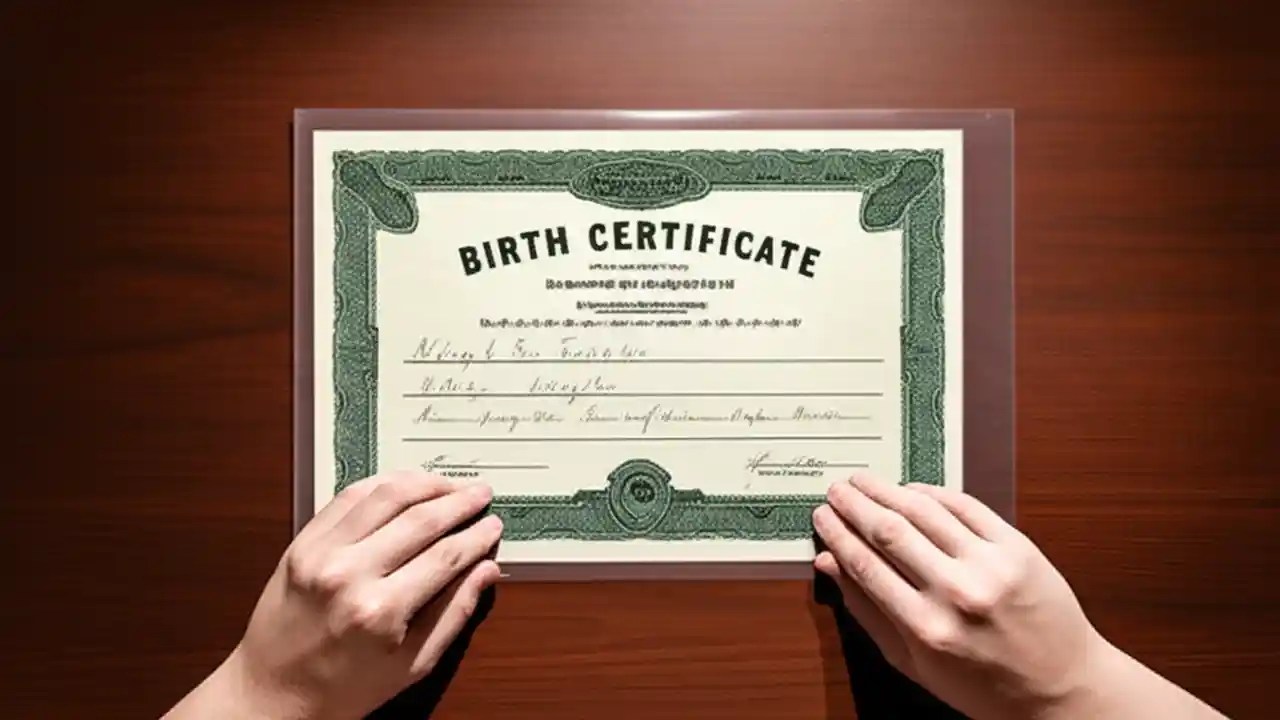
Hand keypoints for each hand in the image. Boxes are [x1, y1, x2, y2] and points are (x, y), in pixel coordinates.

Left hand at [165, 471, 502, 719]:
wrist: (269, 694)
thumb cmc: (342, 689)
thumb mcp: (411, 666)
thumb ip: (454, 614)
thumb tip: (488, 569)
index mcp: (381, 611)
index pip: (446, 556)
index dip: (476, 536)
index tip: (494, 525)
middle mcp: (349, 574)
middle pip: (420, 519)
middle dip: (458, 502)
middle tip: (481, 493)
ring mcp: (321, 553)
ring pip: (385, 495)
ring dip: (425, 483)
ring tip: (449, 485)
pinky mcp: (302, 543)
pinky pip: (348, 497)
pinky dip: (382, 484)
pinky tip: (405, 485)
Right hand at [812, 474, 1106, 719]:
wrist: (1061, 688)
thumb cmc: (983, 685)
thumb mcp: (913, 664)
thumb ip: (866, 612)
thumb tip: (828, 563)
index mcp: (926, 628)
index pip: (866, 565)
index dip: (838, 535)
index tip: (822, 517)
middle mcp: (957, 593)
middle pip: (890, 531)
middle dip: (856, 505)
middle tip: (837, 489)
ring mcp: (991, 566)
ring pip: (926, 511)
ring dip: (888, 490)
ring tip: (865, 481)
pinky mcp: (1018, 548)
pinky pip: (967, 507)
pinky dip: (934, 493)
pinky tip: (913, 489)